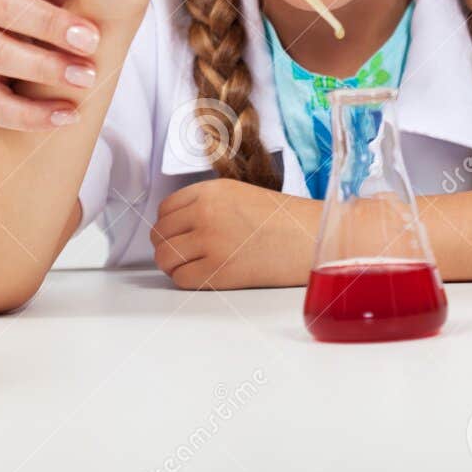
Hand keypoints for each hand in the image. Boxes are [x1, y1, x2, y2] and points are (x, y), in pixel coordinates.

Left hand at [150, 179, 322, 289]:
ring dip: (174, 265)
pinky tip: (205, 276)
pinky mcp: (218, 270)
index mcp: (210, 191)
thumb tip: (178, 224)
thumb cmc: (284, 220)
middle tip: (184, 254)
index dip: (169, 225)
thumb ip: (207, 204)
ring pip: (165, 258)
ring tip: (193, 266)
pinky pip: (181, 278)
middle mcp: (205, 212)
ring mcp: (210, 241)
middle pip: (160, 234)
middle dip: (168, 246)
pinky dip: (188, 280)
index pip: (165, 209)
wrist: (310, 238)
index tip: (178, 234)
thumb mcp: (240, 194)